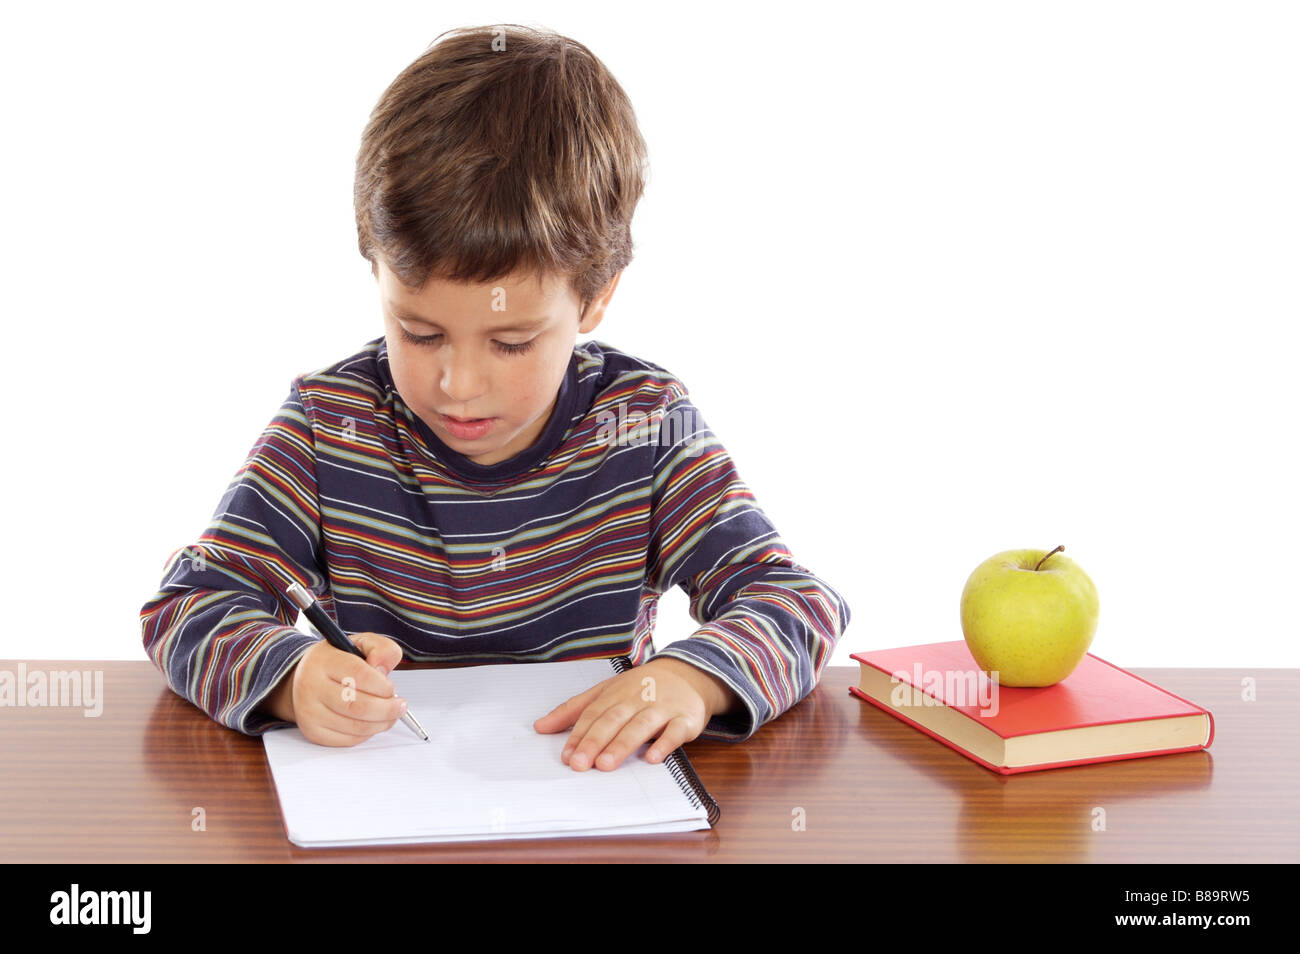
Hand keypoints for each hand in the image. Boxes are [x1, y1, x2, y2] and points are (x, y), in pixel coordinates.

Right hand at [261, 633, 408, 745]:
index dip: (383, 685)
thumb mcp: (361, 644)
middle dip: (387, 709)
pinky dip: (367, 734)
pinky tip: (371, 722)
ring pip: (355, 726)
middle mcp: (311, 686)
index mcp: (323, 661)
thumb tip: (382, 668)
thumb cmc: (337, 661)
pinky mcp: (312, 732)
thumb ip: (381, 648)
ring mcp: (309, 712)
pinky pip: (348, 740)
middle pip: (358, 706)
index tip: (392, 688)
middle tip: (399, 706)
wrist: (304, 678)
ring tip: (390, 714)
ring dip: (381, 723)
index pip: (360, 676)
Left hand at [533, 657, 738, 771]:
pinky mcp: (685, 719)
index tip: (567, 757)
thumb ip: (574, 710)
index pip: (594, 714)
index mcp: (615, 693)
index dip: (579, 735)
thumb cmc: (640, 688)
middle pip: (613, 720)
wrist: (688, 674)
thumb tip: (540, 727)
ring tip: (606, 765)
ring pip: (641, 726)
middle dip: (596, 741)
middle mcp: (637, 698)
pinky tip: (652, 758)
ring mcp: (662, 708)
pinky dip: (664, 744)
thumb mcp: (606, 692)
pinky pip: (675, 732)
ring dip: (623, 745)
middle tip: (580, 764)